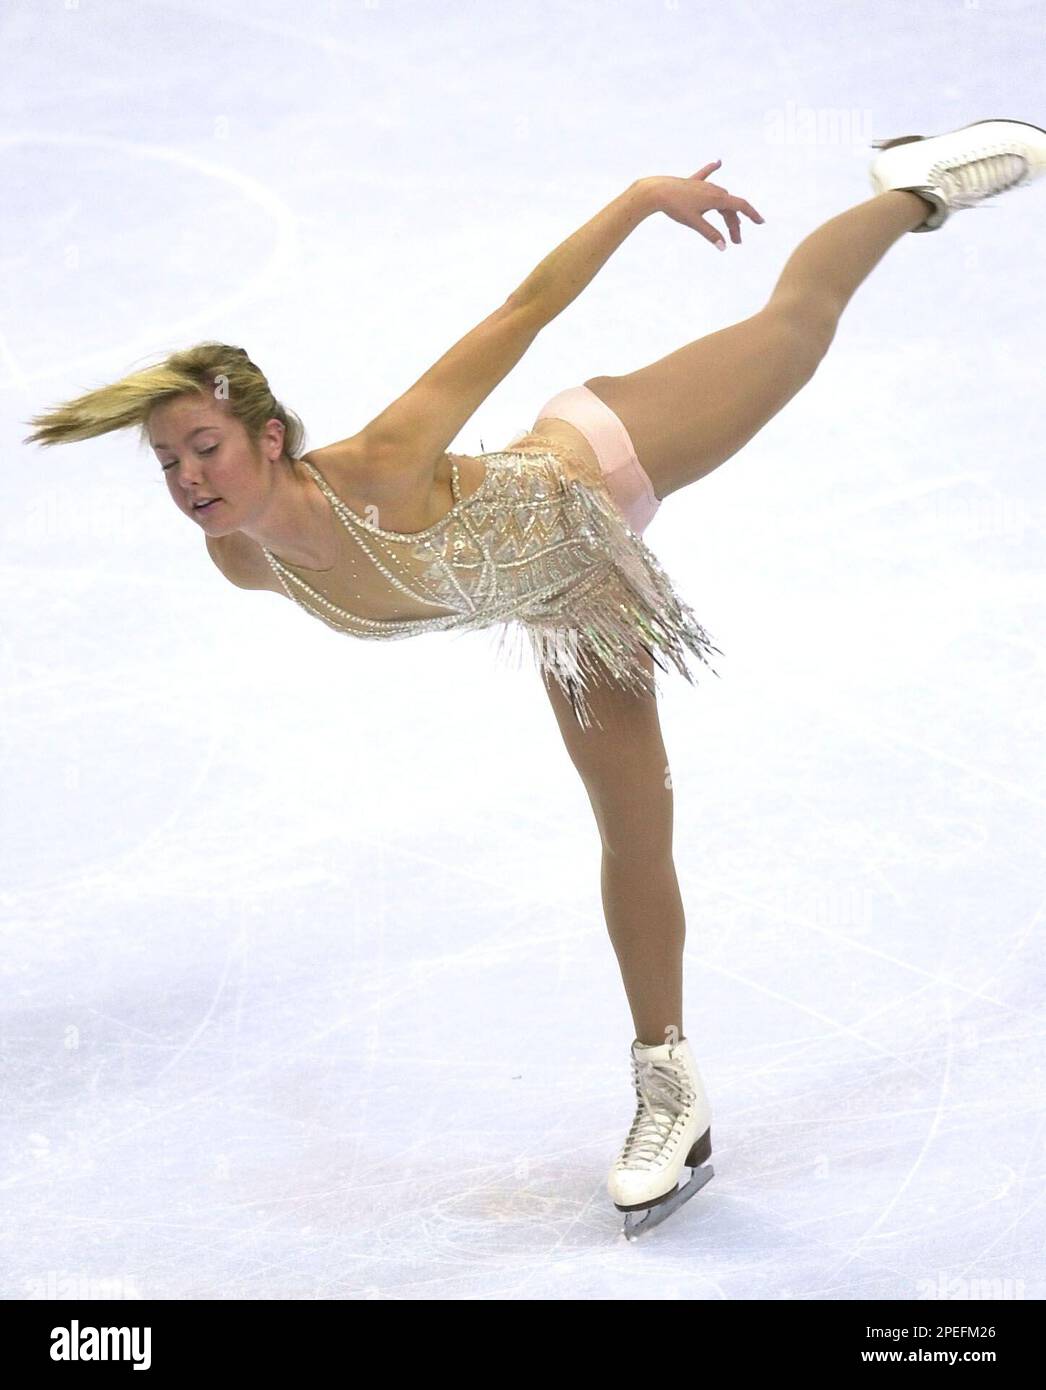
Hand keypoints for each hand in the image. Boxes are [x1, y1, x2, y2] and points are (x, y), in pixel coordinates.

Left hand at [644, 162, 764, 250]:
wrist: (656, 192)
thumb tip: (723, 247)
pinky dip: (712, 170)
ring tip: (728, 228)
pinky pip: (706, 175)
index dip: (752, 214)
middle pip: (730, 208)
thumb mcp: (694, 222)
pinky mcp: (692, 183)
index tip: (761, 222)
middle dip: (735, 224)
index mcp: (716, 198)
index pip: (740, 206)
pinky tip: (718, 162)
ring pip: (721, 199)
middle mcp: (713, 190)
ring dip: (727, 212)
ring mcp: (703, 185)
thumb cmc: (675, 207)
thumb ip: (710, 234)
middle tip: (736, 242)